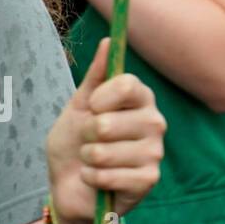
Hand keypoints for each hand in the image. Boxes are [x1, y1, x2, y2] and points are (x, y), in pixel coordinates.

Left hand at [46, 38, 164, 223]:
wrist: (69, 183)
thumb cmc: (74, 141)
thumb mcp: (78, 104)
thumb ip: (95, 76)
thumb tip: (107, 40)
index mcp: (140, 99)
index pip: (128, 84)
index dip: (101, 97)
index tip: (91, 106)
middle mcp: (154, 122)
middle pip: (109, 122)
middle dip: (87, 134)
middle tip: (89, 140)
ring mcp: (155, 153)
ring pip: (105, 151)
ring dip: (88, 158)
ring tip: (92, 160)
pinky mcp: (150, 180)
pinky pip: (110, 175)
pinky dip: (92, 178)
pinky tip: (97, 179)